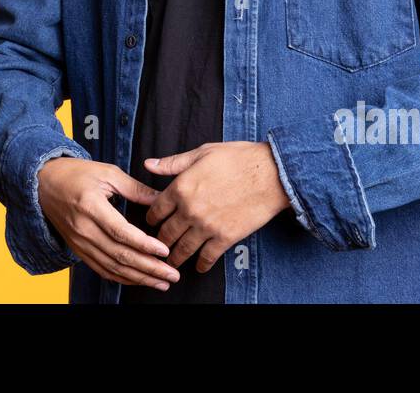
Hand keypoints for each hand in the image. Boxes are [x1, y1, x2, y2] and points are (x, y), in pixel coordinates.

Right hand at [38, 157, 181, 290]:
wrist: (43, 183)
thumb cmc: (76, 173)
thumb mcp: (107, 172)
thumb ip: (135, 188)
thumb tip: (161, 200)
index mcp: (91, 206)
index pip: (120, 232)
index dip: (144, 244)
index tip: (165, 251)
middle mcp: (83, 228)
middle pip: (119, 255)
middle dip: (149, 268)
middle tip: (172, 274)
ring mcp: (79, 242)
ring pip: (112, 267)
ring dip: (139, 278)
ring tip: (162, 282)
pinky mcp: (78, 249)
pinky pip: (101, 269)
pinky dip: (122, 278)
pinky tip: (139, 280)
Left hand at [143, 141, 291, 272]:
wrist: (270, 173)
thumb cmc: (238, 158)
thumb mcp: (202, 153)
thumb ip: (173, 163)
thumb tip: (149, 164)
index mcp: (181, 187)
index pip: (155, 210)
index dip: (151, 217)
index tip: (153, 222)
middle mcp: (189, 210)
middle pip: (166, 233)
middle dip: (160, 241)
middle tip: (159, 246)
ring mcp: (207, 226)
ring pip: (182, 249)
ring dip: (175, 258)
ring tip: (172, 262)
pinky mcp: (225, 238)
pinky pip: (207, 257)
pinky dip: (201, 265)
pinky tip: (199, 266)